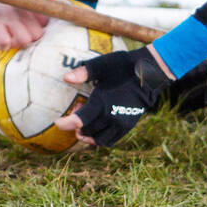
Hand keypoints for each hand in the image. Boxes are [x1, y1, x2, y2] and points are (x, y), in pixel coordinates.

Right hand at [0, 0, 47, 49]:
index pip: (45, 19)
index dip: (38, 25)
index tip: (29, 24)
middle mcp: (21, 5)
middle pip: (37, 33)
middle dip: (29, 36)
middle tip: (19, 32)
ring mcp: (7, 13)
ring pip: (25, 40)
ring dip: (18, 42)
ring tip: (10, 36)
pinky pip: (5, 42)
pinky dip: (3, 44)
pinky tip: (0, 38)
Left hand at [55, 46, 172, 146]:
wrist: (149, 74)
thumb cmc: (123, 66)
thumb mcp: (102, 65)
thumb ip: (83, 72)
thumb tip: (66, 78)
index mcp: (102, 103)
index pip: (78, 121)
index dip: (65, 124)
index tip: (57, 121)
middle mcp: (111, 117)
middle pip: (86, 132)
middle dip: (76, 126)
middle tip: (76, 111)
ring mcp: (121, 124)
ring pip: (98, 140)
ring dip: (88, 135)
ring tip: (86, 122)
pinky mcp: (128, 126)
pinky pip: (110, 140)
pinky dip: (100, 138)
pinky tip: (97, 126)